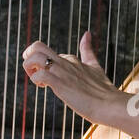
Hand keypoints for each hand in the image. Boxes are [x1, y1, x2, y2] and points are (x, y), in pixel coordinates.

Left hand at [21, 31, 138, 138]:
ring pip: (35, 57)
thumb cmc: (104, 91)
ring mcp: (62, 72)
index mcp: (73, 60)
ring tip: (37, 80)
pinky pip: (40, 75)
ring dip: (29, 67)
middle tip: (33, 71)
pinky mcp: (60, 84)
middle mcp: (65, 63)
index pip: (49, 52)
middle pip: (37, 46)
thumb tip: (87, 33)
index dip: (44, 63)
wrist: (110, 105)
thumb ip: (88, 51)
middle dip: (28, 57)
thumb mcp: (95, 66)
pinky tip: (43, 87)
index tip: (47, 77)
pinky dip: (36, 80)